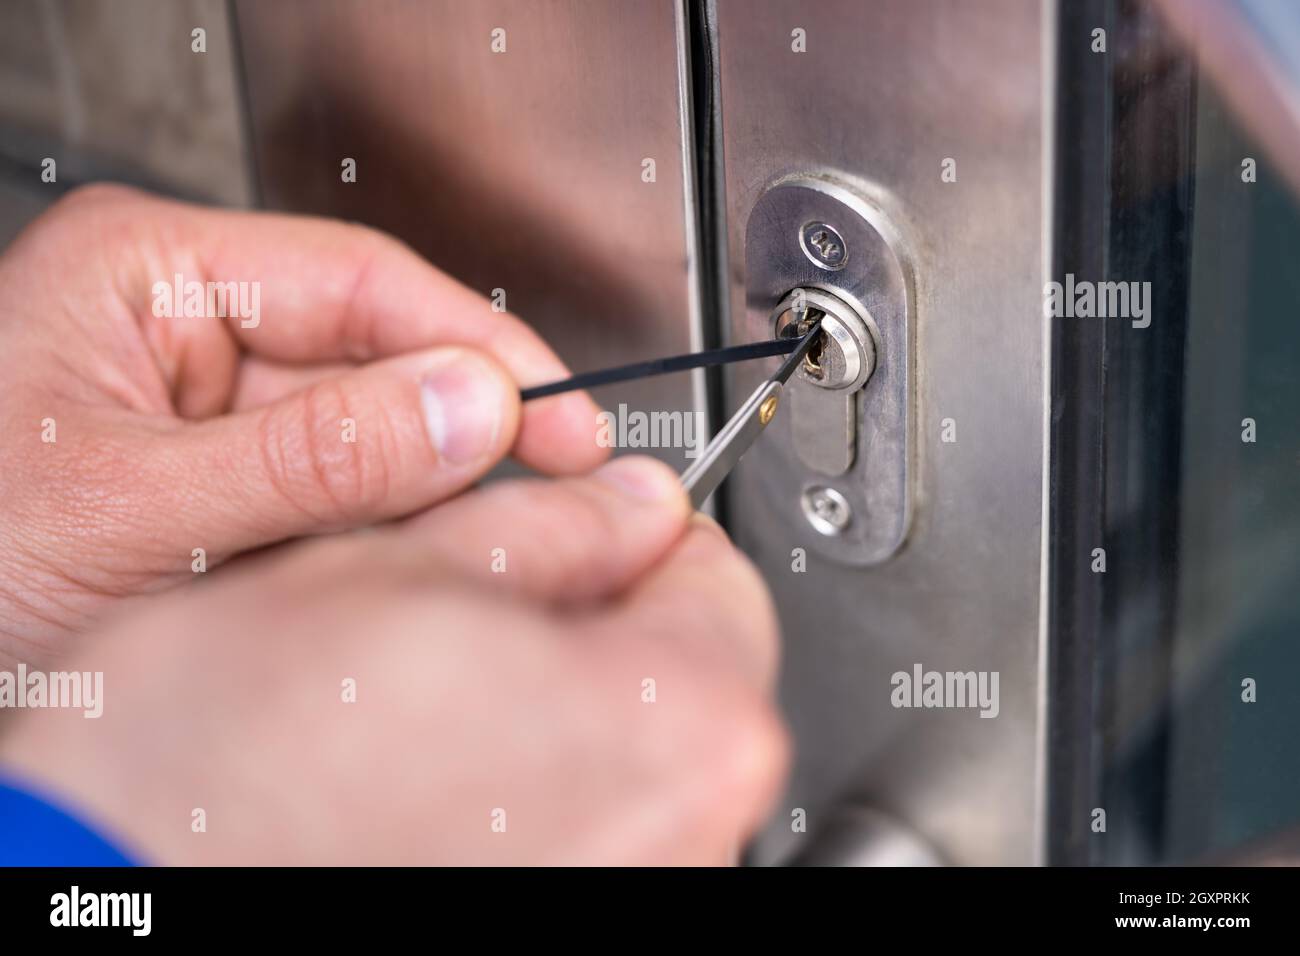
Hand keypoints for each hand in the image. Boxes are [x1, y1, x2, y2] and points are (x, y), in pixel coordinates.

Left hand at [0, 185, 603, 665]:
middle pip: (375, 356)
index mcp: (150, 275)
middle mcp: (186, 328)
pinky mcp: (222, 480)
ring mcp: (207, 408)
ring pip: (366, 433)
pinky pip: (335, 493)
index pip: (364, 283)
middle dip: (460, 430)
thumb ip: (315, 457)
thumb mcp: (137, 508)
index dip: (479, 350)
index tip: (563, 418)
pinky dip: (379, 535)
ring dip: (422, 492)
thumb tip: (472, 409)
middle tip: (552, 492)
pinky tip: (404, 568)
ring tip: (478, 545)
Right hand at [0, 458, 787, 864]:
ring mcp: (633, 893)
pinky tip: (432, 771)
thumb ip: (549, 525)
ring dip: (553, 708)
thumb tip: (625, 503)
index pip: (718, 574)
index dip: (640, 529)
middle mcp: (687, 831)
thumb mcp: (396, 568)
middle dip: (595, 620)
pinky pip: (587, 830)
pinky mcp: (572, 927)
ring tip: (435, 693)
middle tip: (488, 601)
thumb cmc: (226, 765)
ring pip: (628, 756)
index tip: (592, 520)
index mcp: (679, 718)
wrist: (120, 884)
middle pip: (680, 675)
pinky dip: (529, 787)